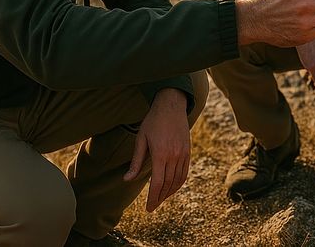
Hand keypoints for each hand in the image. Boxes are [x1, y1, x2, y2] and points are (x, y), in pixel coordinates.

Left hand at [124, 88, 190, 211]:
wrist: (171, 106)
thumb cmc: (153, 122)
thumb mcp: (140, 140)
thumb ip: (136, 162)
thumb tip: (127, 179)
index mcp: (161, 154)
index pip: (157, 183)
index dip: (153, 198)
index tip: (148, 208)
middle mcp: (174, 156)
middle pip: (168, 184)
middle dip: (160, 198)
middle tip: (153, 206)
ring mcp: (183, 154)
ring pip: (178, 180)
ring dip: (169, 192)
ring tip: (160, 198)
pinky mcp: (187, 151)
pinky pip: (184, 172)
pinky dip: (178, 183)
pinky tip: (171, 187)